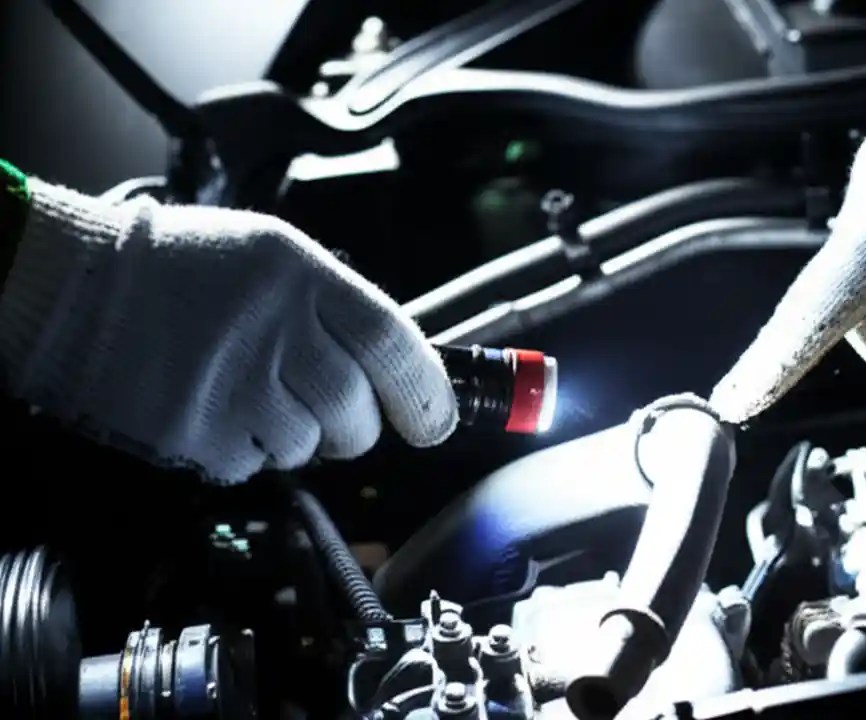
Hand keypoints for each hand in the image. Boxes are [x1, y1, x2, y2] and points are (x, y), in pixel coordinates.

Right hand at [0, 181, 457, 482]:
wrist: (75, 288)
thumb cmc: (183, 270)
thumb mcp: (275, 258)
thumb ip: (339, 308)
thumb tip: (405, 370)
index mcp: (301, 276)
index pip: (392, 343)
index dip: (425, 392)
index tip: (436, 420)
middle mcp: (272, 329)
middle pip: (357, 410)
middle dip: (359, 425)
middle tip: (338, 413)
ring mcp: (230, 384)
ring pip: (309, 445)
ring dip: (301, 437)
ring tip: (260, 397)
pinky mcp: (194, 431)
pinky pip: (255, 464)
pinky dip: (250, 449)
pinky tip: (221, 409)